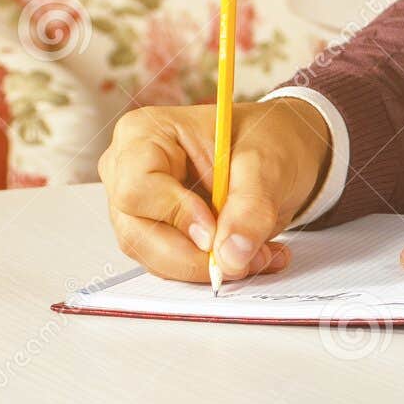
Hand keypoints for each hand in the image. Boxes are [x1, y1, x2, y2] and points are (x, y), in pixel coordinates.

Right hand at [100, 99, 331, 283]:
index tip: (214, 230)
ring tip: (259, 253)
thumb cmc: (262, 138)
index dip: (175, 215)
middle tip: (244, 257)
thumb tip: (231, 255)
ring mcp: (138, 206)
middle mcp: (128, 171)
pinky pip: (172, 266)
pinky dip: (211, 268)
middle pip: (137, 233)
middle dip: (194, 256)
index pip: (136, 188)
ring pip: (154, 258)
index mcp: (143, 134)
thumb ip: (250, 208)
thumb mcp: (266, 164)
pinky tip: (247, 255)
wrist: (275, 151)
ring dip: (207, 266)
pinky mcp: (155, 233)